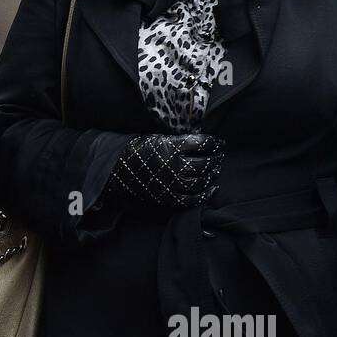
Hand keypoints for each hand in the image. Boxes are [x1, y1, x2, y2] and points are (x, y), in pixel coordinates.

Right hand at [106, 133, 223, 208]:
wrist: (117, 169)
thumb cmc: (137, 150)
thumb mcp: (158, 138)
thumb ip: (180, 141)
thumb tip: (201, 142)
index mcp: (173, 147)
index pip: (203, 143)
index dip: (215, 143)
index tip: (220, 143)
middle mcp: (176, 165)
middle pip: (206, 163)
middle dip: (216, 159)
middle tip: (220, 156)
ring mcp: (173, 183)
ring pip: (203, 180)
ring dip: (213, 174)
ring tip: (216, 169)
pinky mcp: (170, 197)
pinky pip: (194, 198)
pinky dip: (207, 194)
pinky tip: (213, 188)